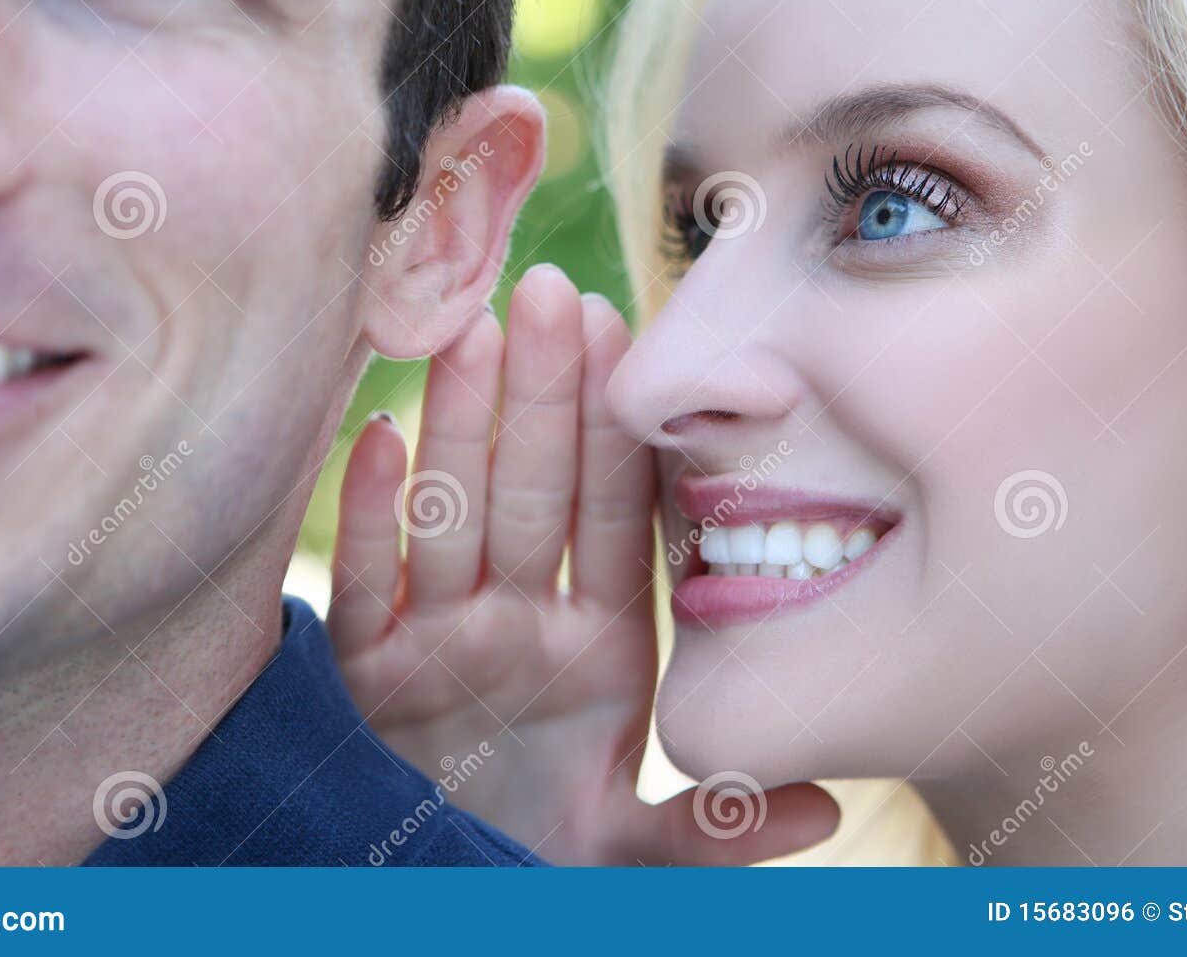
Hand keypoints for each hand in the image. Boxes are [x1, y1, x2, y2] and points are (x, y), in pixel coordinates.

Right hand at [328, 264, 837, 864]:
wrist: (439, 903)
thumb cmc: (544, 859)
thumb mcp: (632, 851)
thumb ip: (714, 832)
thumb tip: (821, 814)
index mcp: (599, 644)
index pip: (614, 516)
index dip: (617, 430)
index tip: (623, 335)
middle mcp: (519, 621)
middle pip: (533, 490)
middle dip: (542, 394)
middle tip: (548, 291)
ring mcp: (440, 637)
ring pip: (452, 512)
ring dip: (458, 424)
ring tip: (466, 332)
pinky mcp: (367, 669)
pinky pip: (365, 580)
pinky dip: (366, 515)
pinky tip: (376, 436)